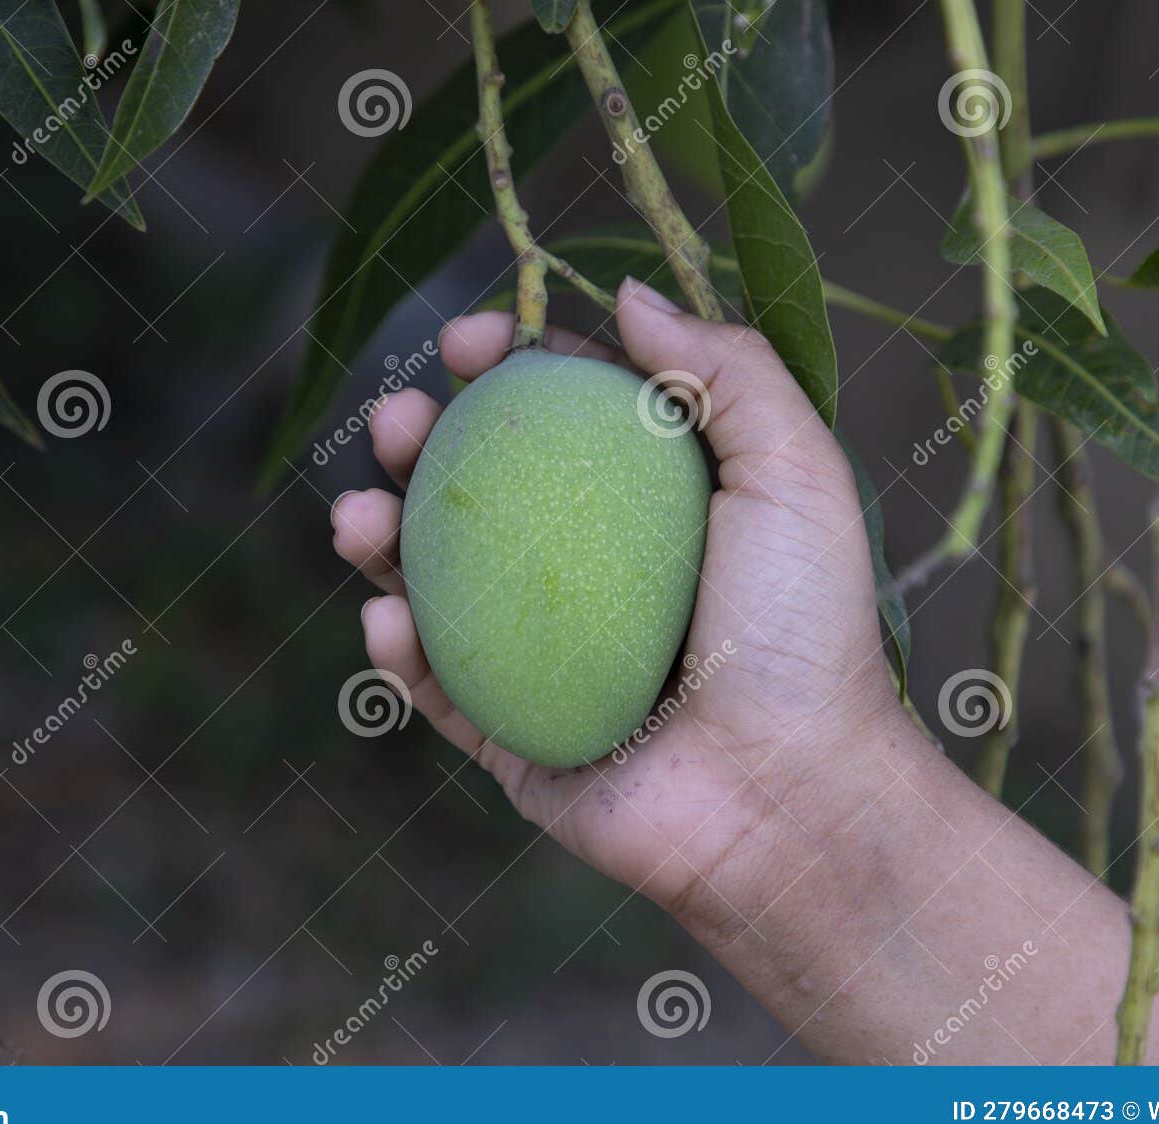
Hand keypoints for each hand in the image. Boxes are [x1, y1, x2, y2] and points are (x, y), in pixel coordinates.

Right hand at [330, 279, 905, 924]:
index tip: (468, 340)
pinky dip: (397, 651)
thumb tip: (625, 291)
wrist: (790, 798)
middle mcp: (594, 575)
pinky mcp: (514, 738)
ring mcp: (546, 657)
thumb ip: (723, 369)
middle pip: (480, 489)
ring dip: (379, 540)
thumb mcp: (792, 470)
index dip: (506, 367)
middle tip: (396, 421)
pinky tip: (385, 617)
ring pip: (434, 583)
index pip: (564, 414)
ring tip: (357, 516)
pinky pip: (438, 688)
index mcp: (657, 506)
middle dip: (419, 443)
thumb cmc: (801, 631)